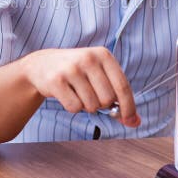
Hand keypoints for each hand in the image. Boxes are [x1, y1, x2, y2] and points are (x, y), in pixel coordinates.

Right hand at [23, 47, 140, 127]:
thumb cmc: (78, 73)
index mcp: (103, 54)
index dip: (129, 107)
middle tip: (91, 95)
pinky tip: (66, 94)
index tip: (130, 121)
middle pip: (107, 99)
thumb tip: (135, 122)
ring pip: (91, 105)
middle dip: (101, 104)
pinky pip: (74, 107)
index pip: (122, 86)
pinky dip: (72, 107)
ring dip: (86, 106)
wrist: (42, 65)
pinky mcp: (56, 80)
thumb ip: (118, 97)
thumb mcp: (99, 76)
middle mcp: (88, 58)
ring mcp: (71, 68)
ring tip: (77, 92)